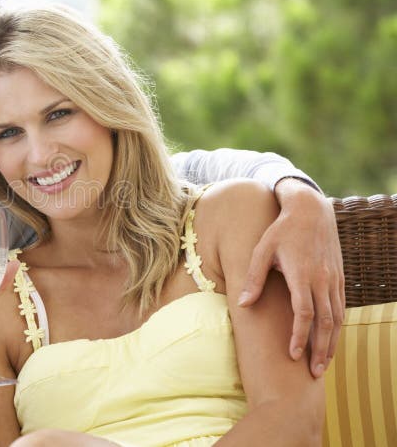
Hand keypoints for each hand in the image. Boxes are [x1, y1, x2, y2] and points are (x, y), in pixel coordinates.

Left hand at [238, 178, 343, 377]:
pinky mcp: (339, 278)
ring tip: (323, 364)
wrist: (311, 211)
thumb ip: (253, 278)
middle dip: (320, 349)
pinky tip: (330, 340)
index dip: (300, 335)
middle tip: (313, 373)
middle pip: (326, 322)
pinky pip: (341, 307)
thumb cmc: (281, 230)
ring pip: (337, 317)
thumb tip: (242, 305)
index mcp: (301, 274)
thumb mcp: (262, 250)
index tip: (293, 355)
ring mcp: (333, 279)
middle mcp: (322, 279)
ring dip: (331, 342)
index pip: (304, 313)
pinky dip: (337, 327)